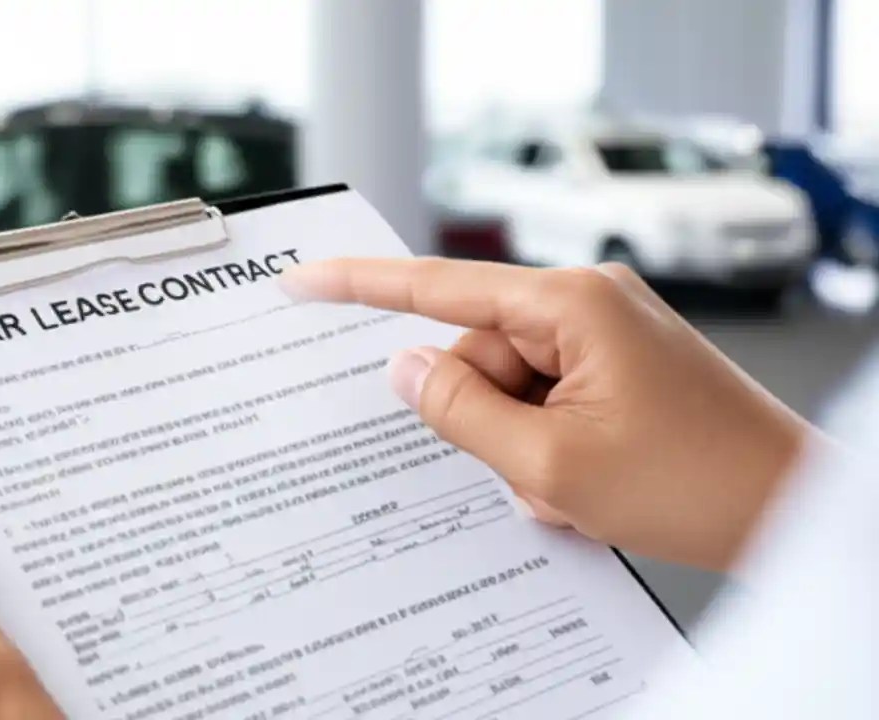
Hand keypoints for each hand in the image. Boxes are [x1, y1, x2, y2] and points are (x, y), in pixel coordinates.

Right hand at [282, 259, 816, 569]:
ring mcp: (605, 336)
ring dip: (524, 447)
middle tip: (539, 470)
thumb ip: (460, 411)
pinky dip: (551, 449)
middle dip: (488, 421)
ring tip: (581, 485)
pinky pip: (546, 403)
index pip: (438, 287)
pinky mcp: (617, 368)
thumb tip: (406, 370)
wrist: (787, 510)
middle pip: (476, 356)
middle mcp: (587, 304)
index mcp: (570, 303)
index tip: (305, 280)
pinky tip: (594, 482)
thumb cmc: (696, 483)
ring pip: (510, 390)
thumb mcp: (552, 461)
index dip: (359, 287)